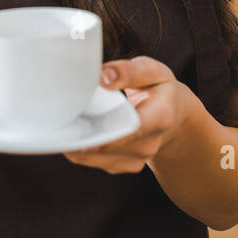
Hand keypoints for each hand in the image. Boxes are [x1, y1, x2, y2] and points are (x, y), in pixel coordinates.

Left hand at [63, 56, 190, 173]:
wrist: (176, 118)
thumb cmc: (160, 90)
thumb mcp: (153, 71)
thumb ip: (129, 71)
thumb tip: (102, 77)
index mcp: (160, 117)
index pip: (130, 128)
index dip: (103, 129)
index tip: (78, 124)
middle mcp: (148, 144)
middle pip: (107, 145)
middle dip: (81, 132)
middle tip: (62, 115)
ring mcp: (135, 160)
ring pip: (93, 156)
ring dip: (76, 139)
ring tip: (70, 117)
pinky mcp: (121, 166)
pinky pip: (91, 160)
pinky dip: (80, 145)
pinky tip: (78, 127)